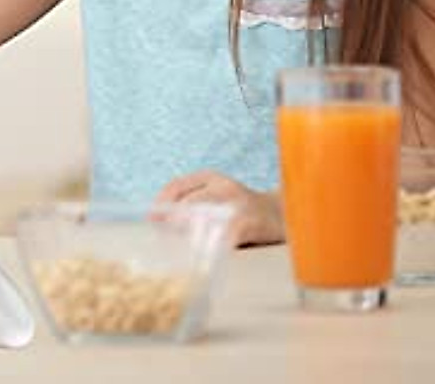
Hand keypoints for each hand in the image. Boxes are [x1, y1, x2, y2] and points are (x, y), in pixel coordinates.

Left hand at [154, 170, 283, 246]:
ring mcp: (238, 203)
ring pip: (205, 218)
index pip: (177, 185)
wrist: (283, 216)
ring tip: (180, 249)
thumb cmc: (241, 212)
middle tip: (163, 237)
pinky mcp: (250, 222)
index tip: (151, 219)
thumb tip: (159, 221)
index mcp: (210, 178)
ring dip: (190, 234)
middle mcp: (223, 186)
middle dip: (173, 221)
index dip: (162, 202)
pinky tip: (204, 256)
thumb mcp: (215, 199)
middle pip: (190, 202)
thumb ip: (191, 206)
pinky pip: (225, 235)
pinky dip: (212, 245)